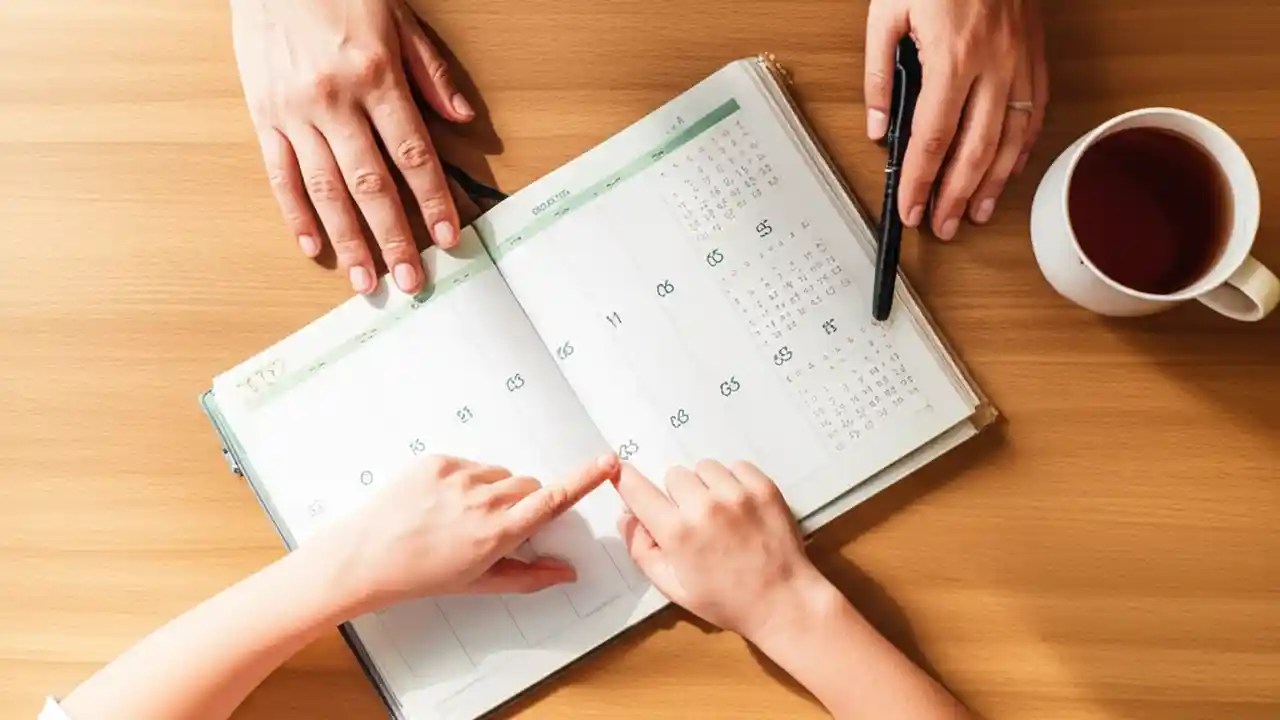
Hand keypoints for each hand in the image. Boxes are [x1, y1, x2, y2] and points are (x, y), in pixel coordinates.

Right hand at [231, 0, 474, 294]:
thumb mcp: (398, 18)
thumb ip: (430, 72)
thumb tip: (463, 116)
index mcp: (375, 77)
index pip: (412, 153)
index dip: (432, 200)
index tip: (447, 237)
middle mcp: (335, 100)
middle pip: (370, 184)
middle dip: (393, 238)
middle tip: (409, 281)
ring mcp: (294, 112)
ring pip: (325, 190)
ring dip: (348, 241)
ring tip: (365, 281)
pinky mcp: (263, 115)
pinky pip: (281, 174)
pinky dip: (296, 214)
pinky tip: (313, 248)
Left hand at [324, 453, 618, 611]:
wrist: (366, 556)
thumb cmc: (421, 575)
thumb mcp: (479, 583)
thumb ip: (530, 577)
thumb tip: (567, 573)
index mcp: (498, 534)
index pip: (552, 500)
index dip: (584, 480)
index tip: (606, 463)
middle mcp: (482, 501)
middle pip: (528, 486)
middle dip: (524, 502)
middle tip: (497, 525)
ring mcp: (459, 477)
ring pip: (500, 474)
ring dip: (494, 491)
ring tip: (461, 516)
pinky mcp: (438, 462)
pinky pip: (471, 464)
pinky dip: (466, 481)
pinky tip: (442, 504)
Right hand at [612, 460, 830, 640]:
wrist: (783, 601)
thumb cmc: (726, 600)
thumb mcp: (673, 587)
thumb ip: (642, 550)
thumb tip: (626, 517)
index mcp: (677, 533)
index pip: (637, 490)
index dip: (625, 480)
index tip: (621, 472)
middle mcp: (704, 506)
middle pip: (673, 475)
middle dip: (678, 495)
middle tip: (693, 520)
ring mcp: (736, 494)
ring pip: (704, 467)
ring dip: (706, 485)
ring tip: (720, 512)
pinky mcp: (763, 487)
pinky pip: (736, 466)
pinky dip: (734, 481)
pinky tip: (740, 507)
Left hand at [865, 0, 1048, 238]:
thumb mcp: (888, 13)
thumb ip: (880, 74)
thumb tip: (879, 129)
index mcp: (952, 56)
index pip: (933, 138)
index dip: (921, 180)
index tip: (911, 208)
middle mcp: (992, 65)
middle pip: (975, 149)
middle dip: (957, 196)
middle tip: (942, 226)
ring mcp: (1020, 61)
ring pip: (1011, 139)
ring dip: (993, 184)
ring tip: (977, 215)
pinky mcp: (1035, 55)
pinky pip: (1034, 114)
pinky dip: (1022, 150)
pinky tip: (1008, 172)